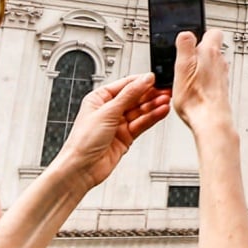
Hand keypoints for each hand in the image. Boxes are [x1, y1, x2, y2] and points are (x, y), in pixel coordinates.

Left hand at [44, 73, 170, 191]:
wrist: (82, 168)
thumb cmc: (83, 141)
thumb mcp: (107, 112)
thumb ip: (129, 95)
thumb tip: (143, 80)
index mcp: (99, 99)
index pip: (124, 85)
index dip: (140, 82)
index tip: (155, 79)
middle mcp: (109, 110)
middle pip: (134, 98)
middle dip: (150, 94)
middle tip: (165, 90)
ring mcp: (118, 124)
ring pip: (140, 111)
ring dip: (153, 106)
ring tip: (166, 101)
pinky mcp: (126, 137)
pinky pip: (142, 124)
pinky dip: (152, 118)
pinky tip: (161, 112)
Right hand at [170, 30, 233, 136]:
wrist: (210, 122)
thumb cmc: (197, 99)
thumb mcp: (182, 67)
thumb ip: (185, 46)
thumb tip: (186, 33)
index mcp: (211, 52)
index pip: (213, 32)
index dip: (201, 33)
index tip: (190, 40)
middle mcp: (220, 63)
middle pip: (211, 49)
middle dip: (198, 53)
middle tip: (183, 62)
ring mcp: (221, 77)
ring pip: (211, 64)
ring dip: (200, 68)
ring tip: (186, 77)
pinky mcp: (220, 89)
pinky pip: (211, 79)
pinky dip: (202, 81)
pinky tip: (193, 89)